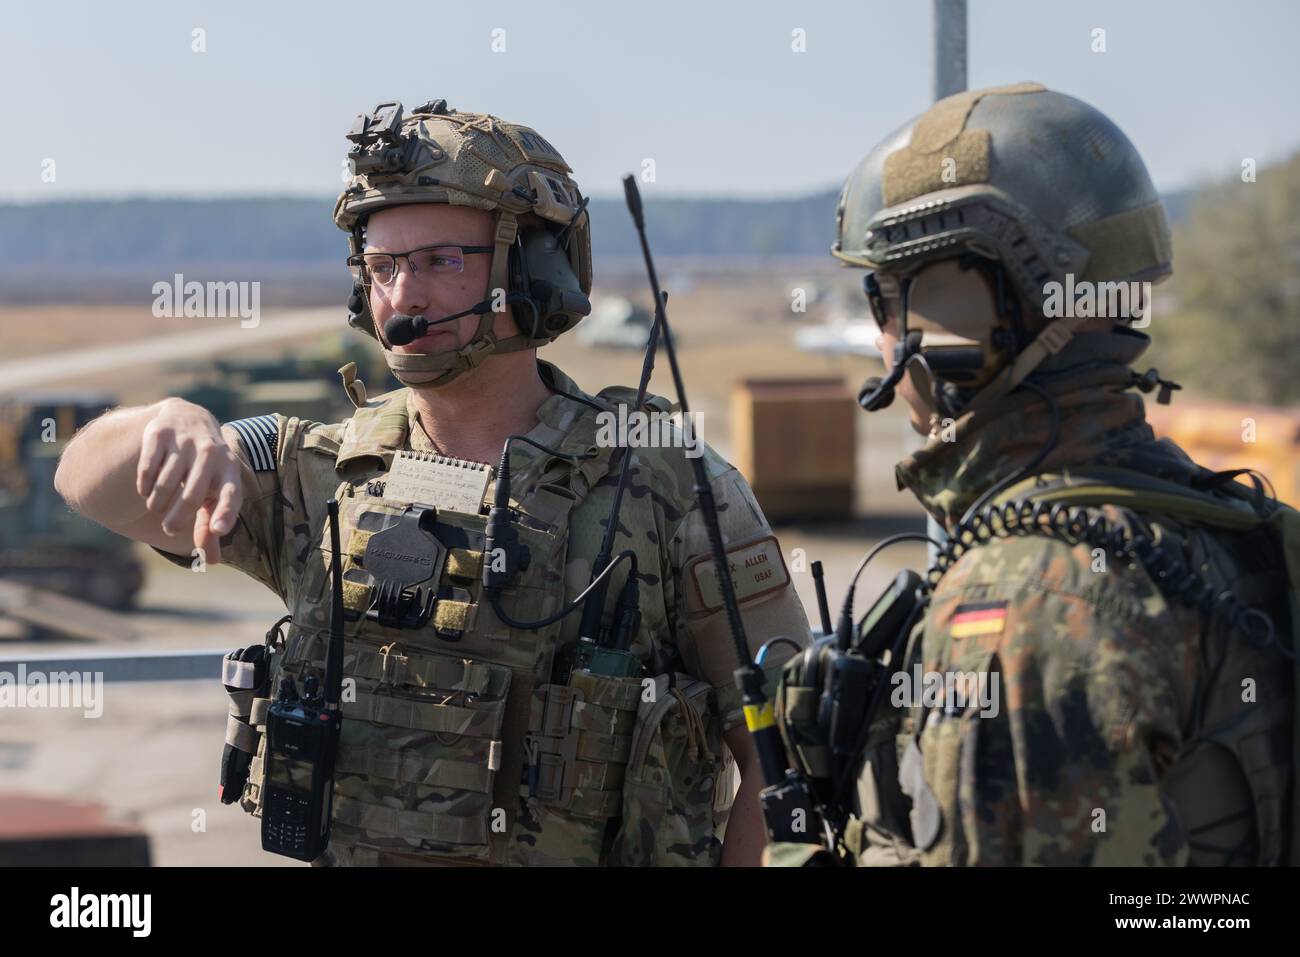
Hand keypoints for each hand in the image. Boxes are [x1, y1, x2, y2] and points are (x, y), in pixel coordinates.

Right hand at [136, 399, 242, 562]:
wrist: (187, 417)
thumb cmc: (204, 468)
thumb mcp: (212, 492)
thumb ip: (210, 525)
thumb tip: (212, 561)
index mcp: (229, 468)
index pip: (230, 493)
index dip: (225, 513)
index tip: (217, 530)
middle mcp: (211, 452)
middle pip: (191, 496)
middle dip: (176, 520)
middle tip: (169, 529)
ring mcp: (185, 440)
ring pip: (166, 485)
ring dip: (157, 504)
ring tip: (157, 507)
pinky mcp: (160, 432)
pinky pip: (147, 470)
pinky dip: (144, 486)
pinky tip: (147, 489)